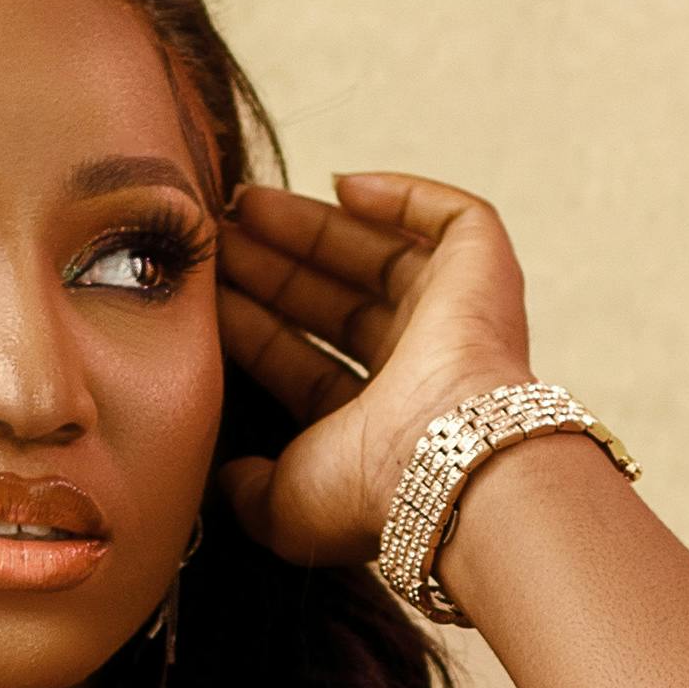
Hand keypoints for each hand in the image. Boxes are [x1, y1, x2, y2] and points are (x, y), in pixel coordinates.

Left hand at [210, 169, 539, 567]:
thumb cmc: (370, 492)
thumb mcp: (284, 502)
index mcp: (375, 424)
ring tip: (248, 206)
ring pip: (379, 255)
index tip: (202, 288)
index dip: (251, 324)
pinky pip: (453, 218)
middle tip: (217, 237)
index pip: (302, 360)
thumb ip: (249, 491)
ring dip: (313, 227)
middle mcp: (419, 371)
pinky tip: (342, 185)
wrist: (447, 464)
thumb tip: (227, 477)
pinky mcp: (486, 274)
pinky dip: (404, 196)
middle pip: (333, 301)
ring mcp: (456, 321)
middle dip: (272, 266)